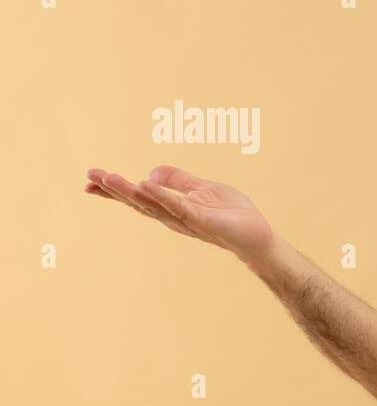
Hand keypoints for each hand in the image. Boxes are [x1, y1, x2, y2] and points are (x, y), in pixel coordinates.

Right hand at [85, 165, 275, 264]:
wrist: (258, 234)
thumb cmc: (232, 214)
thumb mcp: (201, 189)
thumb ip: (177, 181)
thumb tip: (148, 171)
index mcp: (171, 208)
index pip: (138, 197)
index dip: (113, 190)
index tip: (89, 180)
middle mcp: (173, 217)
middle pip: (138, 202)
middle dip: (114, 189)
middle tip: (90, 176)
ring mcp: (188, 220)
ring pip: (153, 205)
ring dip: (130, 191)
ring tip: (109, 178)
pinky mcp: (204, 221)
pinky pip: (180, 207)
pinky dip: (162, 196)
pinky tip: (146, 184)